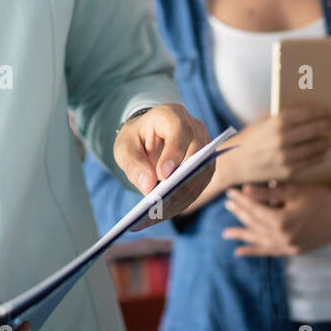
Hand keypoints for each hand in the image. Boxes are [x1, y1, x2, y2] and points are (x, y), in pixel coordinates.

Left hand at [115, 104, 212, 230]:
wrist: (149, 136)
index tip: (163, 175)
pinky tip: (164, 213)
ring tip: (158, 215)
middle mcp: (194, 128)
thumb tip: (148, 186)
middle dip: (179, 182)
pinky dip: (182, 200)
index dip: (174, 152)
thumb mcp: (125, 147)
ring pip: (200, 173)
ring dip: (181, 196)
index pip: (179, 130)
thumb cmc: (136, 138)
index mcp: (172, 115)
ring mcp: (204, 147)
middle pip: (196, 154)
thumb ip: (133, 163)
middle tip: (160, 205)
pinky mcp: (206, 166)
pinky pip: (198, 185)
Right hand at [219, 104, 330, 187]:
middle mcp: (283, 139)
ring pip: (318, 146)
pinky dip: (322, 155)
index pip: (310, 113)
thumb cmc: (252, 137)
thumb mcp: (266, 118)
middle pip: (318, 129)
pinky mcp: (288, 171)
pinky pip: (312, 161)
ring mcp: (286, 157)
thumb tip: (313, 108)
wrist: (235, 162)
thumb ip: (288, 111)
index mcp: (278, 122)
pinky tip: (326, 151)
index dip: (326, 112)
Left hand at [221, 182, 330, 255]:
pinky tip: (242, 252)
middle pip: (254, 224)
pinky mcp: (295, 251)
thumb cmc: (322, 198)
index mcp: (280, 221)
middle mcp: (282, 238)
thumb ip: (268, 193)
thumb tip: (245, 190)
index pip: (253, 209)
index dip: (241, 200)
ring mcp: (288, 247)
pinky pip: (269, 252)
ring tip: (226, 234)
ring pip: (259, 241)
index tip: (230, 192)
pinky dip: (255, 251)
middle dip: (240, 214)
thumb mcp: (294, 191)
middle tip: (227, 205)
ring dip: (242, 235)